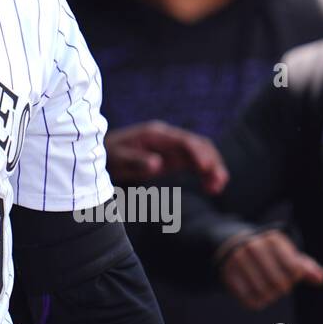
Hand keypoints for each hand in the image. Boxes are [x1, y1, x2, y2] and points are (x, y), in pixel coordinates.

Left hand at [104, 120, 227, 191]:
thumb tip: (157, 164)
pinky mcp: (175, 159)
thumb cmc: (110, 155)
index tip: (204, 168)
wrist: (105, 154)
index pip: (184, 141)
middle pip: (199, 145)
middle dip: (212, 161)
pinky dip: (207, 174)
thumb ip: (137, 161)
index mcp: (156, 134)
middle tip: (217, 183)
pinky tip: (211, 188)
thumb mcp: (118, 158)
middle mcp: (169, 138)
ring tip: (216, 188)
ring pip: (202, 154)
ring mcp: (173, 148)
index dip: (197, 153)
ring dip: (213, 169)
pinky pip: (197, 164)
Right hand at [218, 229, 322, 310]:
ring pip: (265, 294)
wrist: (233, 246)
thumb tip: (321, 278)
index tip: (289, 273)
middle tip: (278, 283)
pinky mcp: (228, 275)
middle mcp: (253, 247)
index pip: (295, 270)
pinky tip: (255, 291)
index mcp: (272, 239)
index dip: (294, 277)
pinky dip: (256, 302)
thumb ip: (305, 266)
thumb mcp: (287, 254)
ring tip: (266, 287)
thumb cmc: (269, 254)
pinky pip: (250, 301)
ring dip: (270, 296)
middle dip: (282, 288)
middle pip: (281, 285)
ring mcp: (238, 260)